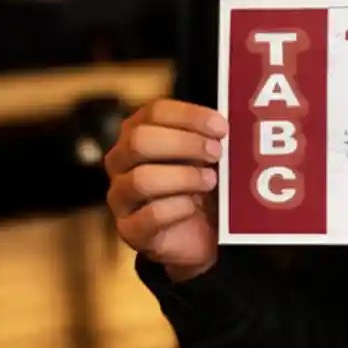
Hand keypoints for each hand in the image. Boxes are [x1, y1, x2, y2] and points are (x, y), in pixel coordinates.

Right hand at [104, 99, 226, 281]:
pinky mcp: (130, 230)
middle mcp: (122, 161)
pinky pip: (149, 217)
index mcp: (139, 132)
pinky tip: (193, 207)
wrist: (200, 235)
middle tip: (216, 153)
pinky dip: (177, 209)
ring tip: (211, 181)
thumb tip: (227, 125)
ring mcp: (121, 197)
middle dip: (184, 144)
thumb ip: (211, 136)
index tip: (221, 127)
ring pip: (142, 179)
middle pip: (140, 141)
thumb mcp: (208, 155)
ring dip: (184, 177)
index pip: (154, 112)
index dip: (189, 116)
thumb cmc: (201, 183)